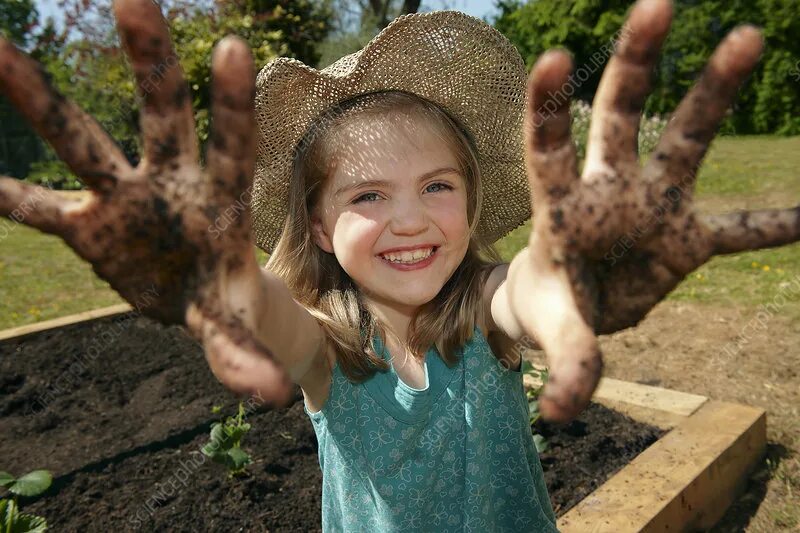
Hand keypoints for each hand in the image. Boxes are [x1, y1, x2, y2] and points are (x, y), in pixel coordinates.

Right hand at [0, 0, 291, 404]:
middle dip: (149, 63)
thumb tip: (270, 396)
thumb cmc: (222, 300)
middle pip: (161, 117)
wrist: (191, 301)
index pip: (233, 145)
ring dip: (38, 98)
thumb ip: (246, 355)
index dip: (230, 103)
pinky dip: (0, 192)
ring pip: (80, 141)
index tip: (232, 47)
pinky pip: (31, 206)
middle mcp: (171, 184)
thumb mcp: (234, 327)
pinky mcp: (85, 226)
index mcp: (220, 202)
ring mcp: (122, 199)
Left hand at [508, 0, 798, 421]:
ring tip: (746, 35)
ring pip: (684, 140)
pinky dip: (778, 223)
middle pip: (619, 115)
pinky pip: (741, 229)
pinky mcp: (685, 239)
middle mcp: (608, 192)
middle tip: (656, 2)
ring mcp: (651, 207)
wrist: (561, 311)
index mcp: (561, 207)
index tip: (555, 58)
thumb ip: (566, 361)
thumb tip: (561, 412)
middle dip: (635, 61)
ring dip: (713, 90)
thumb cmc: (546, 302)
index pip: (548, 147)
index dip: (548, 106)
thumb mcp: (554, 327)